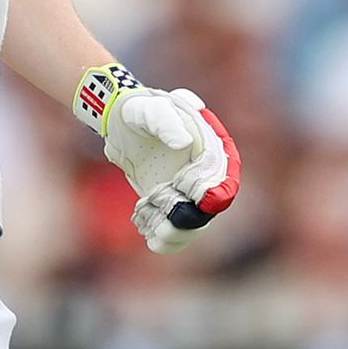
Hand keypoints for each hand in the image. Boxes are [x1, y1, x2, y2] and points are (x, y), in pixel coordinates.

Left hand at [73, 64, 240, 253]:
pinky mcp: (170, 205)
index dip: (214, 192)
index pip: (225, 178)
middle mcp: (205, 176)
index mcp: (213, 150)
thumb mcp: (153, 110)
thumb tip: (183, 143)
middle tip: (165, 220)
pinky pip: (174, 229)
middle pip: (208, 209)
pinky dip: (163, 238)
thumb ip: (167, 122)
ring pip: (192, 224)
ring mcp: (187, 193)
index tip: (194, 196)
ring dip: (175, 233)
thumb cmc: (142, 111)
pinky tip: (147, 233)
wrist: (122, 123)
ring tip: (151, 230)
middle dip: (189, 220)